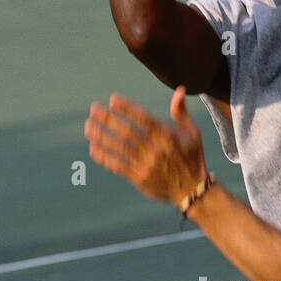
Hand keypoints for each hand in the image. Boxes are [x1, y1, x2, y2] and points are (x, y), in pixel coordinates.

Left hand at [86, 87, 208, 209]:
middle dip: (109, 119)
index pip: (145, 120)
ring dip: (102, 136)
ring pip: (120, 149)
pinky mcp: (139, 179)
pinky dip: (105, 157)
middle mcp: (156, 151)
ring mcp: (146, 166)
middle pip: (128, 132)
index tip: (113, 99)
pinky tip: (93, 148)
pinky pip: (118, 166)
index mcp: (168, 138)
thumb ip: (181, 113)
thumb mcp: (193, 134)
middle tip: (94, 109)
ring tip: (88, 126)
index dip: (128, 109)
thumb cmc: (191, 158)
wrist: (192, 191)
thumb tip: (179, 89)